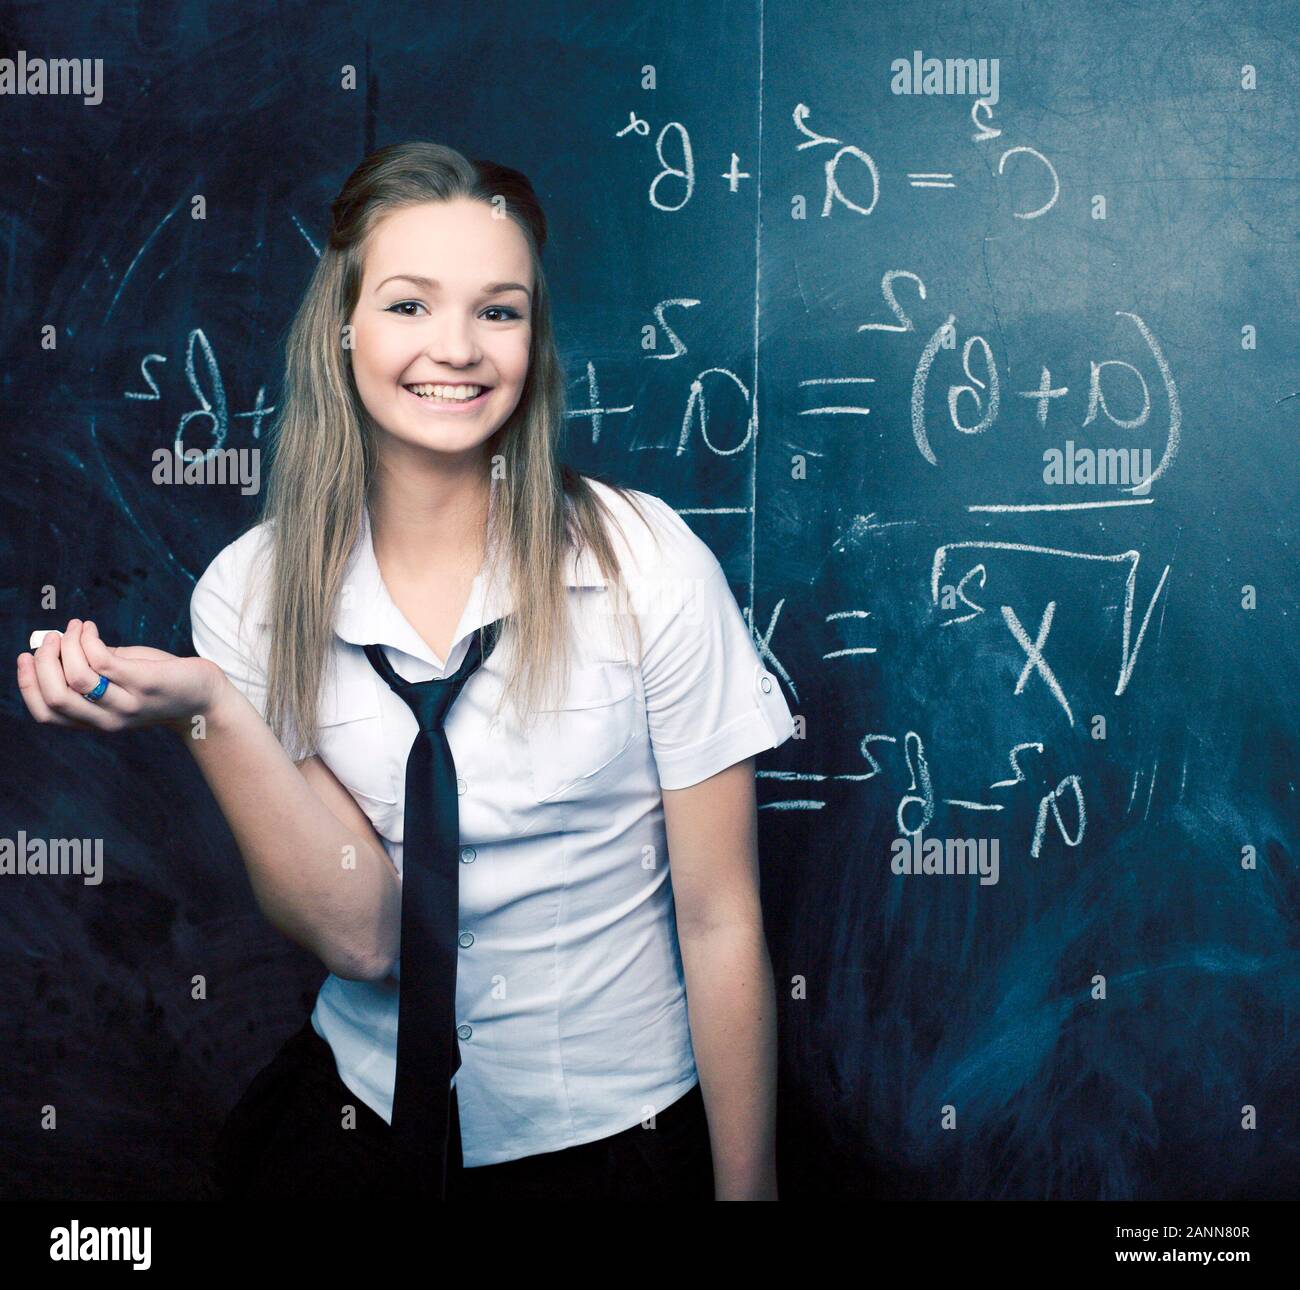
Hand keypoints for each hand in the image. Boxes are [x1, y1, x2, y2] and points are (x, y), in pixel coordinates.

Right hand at [16, 618, 224, 735]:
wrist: (203, 695)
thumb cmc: (157, 681)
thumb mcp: (117, 678)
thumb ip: (88, 666)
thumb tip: (57, 640)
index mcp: (94, 720)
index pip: (46, 713)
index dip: (27, 684)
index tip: (24, 656)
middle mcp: (108, 719)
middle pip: (56, 696)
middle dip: (44, 661)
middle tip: (51, 637)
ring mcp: (127, 704)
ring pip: (77, 678)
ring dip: (67, 646)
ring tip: (75, 628)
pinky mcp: (146, 684)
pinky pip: (103, 661)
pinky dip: (88, 639)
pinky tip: (90, 628)